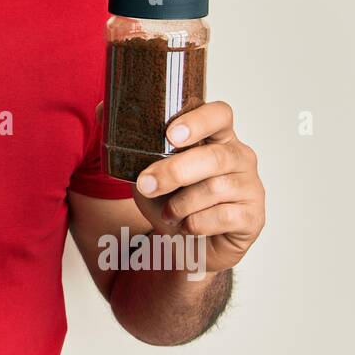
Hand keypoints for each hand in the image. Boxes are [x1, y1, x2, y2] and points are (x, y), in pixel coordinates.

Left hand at [98, 99, 265, 272]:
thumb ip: (128, 140)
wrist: (184, 246)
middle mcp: (239, 157)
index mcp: (216, 137)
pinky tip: (186, 226)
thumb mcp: (144, 168)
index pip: (220, 114)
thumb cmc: (169, 200)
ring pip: (216, 188)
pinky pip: (224, 216)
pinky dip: (197, 223)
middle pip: (215, 156)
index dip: (199, 121)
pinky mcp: (254, 217)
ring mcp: (250, 187)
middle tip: (147, 184)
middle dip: (175, 171)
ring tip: (168, 212)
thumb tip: (100, 108)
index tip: (171, 134)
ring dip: (182, 203)